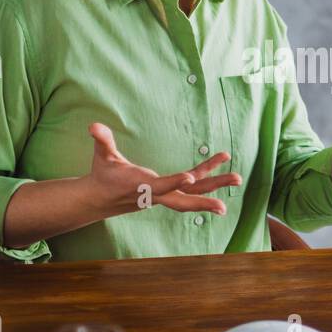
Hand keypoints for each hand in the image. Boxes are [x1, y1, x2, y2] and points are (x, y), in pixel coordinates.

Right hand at [85, 123, 241, 219]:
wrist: (102, 198)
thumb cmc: (103, 175)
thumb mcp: (101, 156)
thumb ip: (101, 141)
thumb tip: (93, 126)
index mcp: (142, 187)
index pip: (160, 186)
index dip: (174, 181)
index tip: (189, 176)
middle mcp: (158, 194)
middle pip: (184, 200)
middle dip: (204, 202)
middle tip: (223, 206)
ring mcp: (166, 194)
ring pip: (194, 192)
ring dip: (215, 185)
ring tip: (237, 178)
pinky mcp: (170, 190)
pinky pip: (192, 183)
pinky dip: (207, 174)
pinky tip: (223, 164)